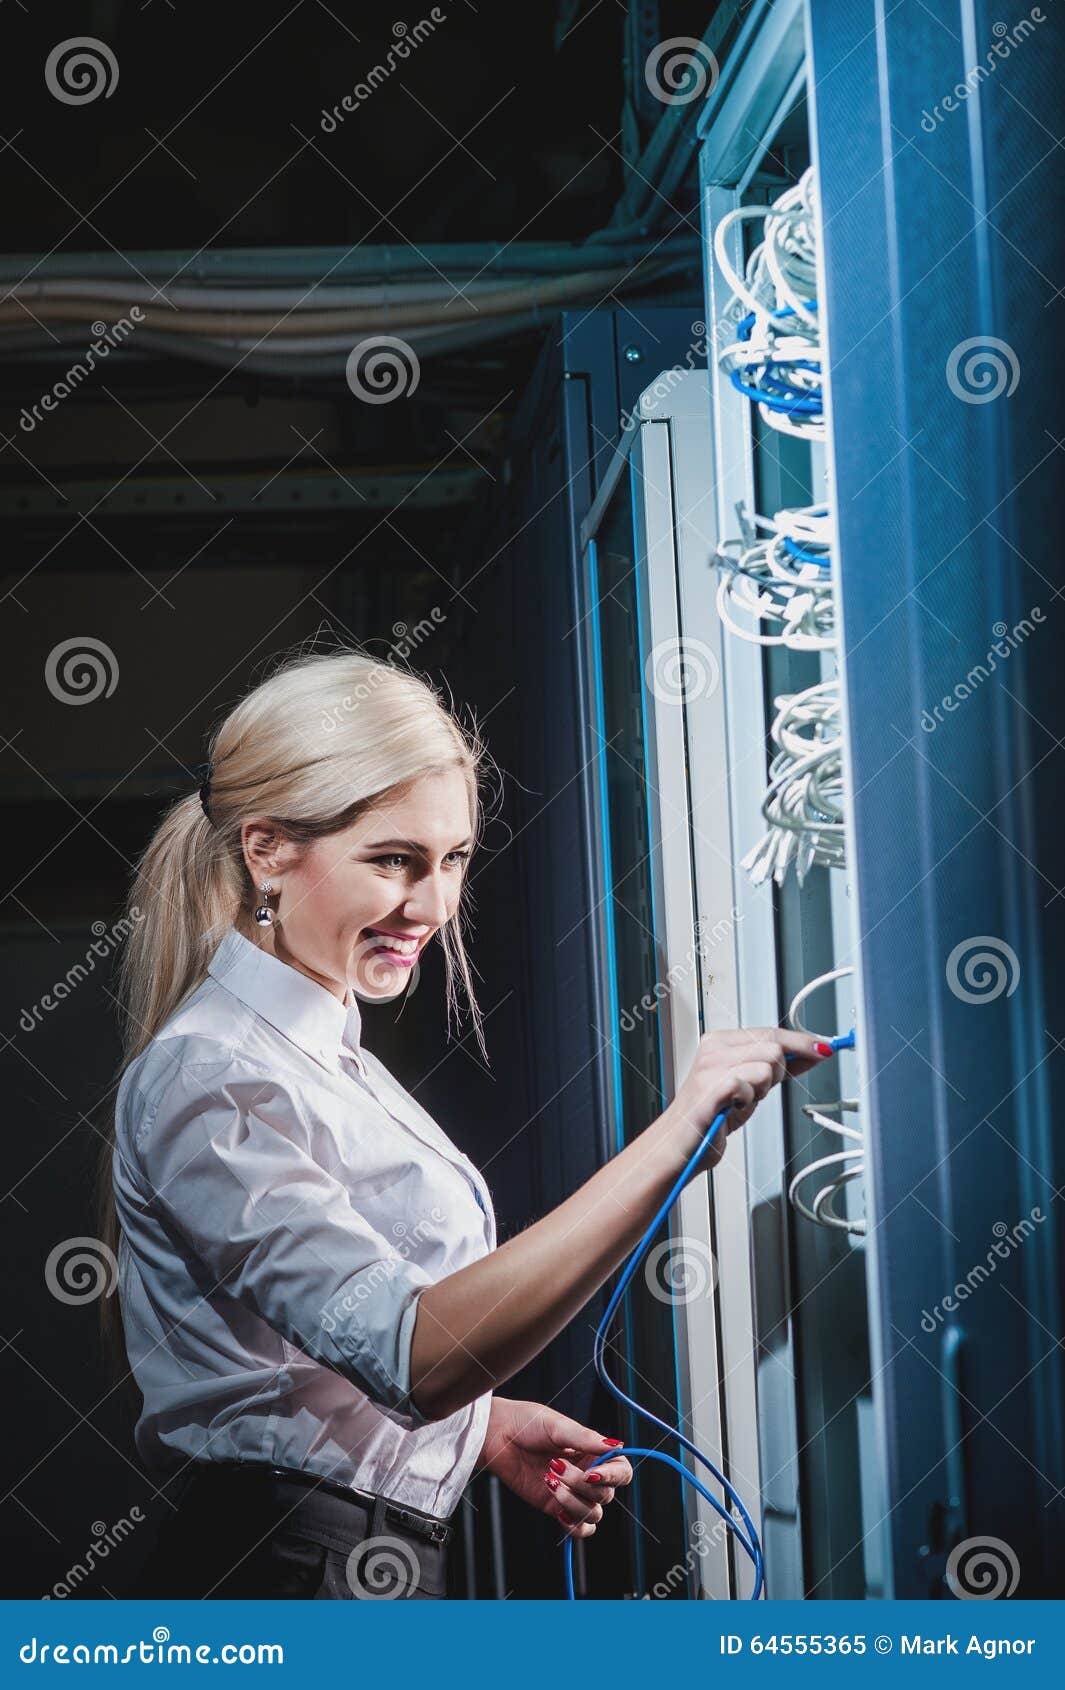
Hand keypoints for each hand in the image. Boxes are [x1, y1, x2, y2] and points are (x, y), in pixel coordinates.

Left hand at [474, 1396, 632, 1538]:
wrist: (498, 1437)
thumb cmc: (527, 1423)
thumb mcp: (557, 1426)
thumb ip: (586, 1439)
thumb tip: (617, 1446)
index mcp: (593, 1452)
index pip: (621, 1471)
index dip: (613, 1476)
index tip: (592, 1473)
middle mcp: (587, 1474)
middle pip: (606, 1495)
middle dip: (581, 1484)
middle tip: (555, 1465)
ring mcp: (572, 1493)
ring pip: (593, 1514)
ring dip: (573, 1502)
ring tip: (549, 1481)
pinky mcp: (555, 1508)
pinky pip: (578, 1530)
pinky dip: (573, 1525)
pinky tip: (558, 1510)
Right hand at [664, 1025, 833, 1164]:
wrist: (682, 1145)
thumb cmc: (712, 1115)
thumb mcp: (749, 1085)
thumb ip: (776, 1067)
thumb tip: (811, 1052)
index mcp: (719, 1041)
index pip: (771, 1031)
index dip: (801, 1041)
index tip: (822, 1048)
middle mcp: (713, 1049)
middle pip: (773, 1046)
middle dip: (778, 1072)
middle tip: (758, 1091)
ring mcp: (710, 1068)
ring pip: (767, 1064)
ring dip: (762, 1088)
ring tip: (742, 1100)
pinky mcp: (710, 1090)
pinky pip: (748, 1084)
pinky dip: (749, 1099)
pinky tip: (735, 1106)